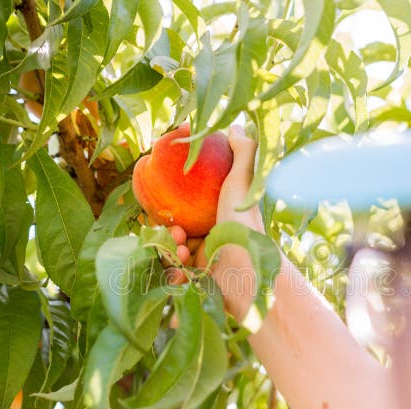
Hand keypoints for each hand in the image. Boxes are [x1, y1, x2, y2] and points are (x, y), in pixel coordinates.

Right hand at [162, 125, 264, 317]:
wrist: (247, 272)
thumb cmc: (243, 222)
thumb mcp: (243, 180)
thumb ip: (242, 150)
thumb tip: (233, 126)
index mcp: (220, 211)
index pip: (190, 200)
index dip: (173, 197)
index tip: (163, 195)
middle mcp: (213, 233)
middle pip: (175, 226)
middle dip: (168, 227)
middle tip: (174, 229)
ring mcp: (206, 256)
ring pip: (171, 249)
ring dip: (170, 248)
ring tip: (182, 248)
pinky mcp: (199, 278)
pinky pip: (174, 272)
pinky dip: (174, 271)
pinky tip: (183, 270)